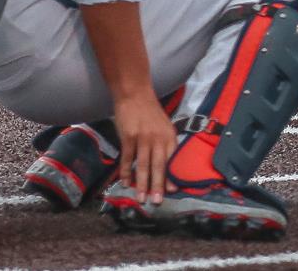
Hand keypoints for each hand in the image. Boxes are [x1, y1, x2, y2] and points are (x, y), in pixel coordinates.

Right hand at [113, 89, 176, 204]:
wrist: (135, 95)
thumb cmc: (150, 113)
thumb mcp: (164, 127)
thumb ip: (165, 144)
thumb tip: (166, 165)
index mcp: (170, 136)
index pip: (172, 160)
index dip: (171, 176)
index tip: (173, 191)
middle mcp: (158, 138)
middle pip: (159, 165)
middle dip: (157, 185)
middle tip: (156, 201)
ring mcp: (143, 138)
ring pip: (143, 165)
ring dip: (141, 183)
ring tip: (140, 198)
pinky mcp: (128, 137)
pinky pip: (127, 158)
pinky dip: (125, 172)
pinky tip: (125, 183)